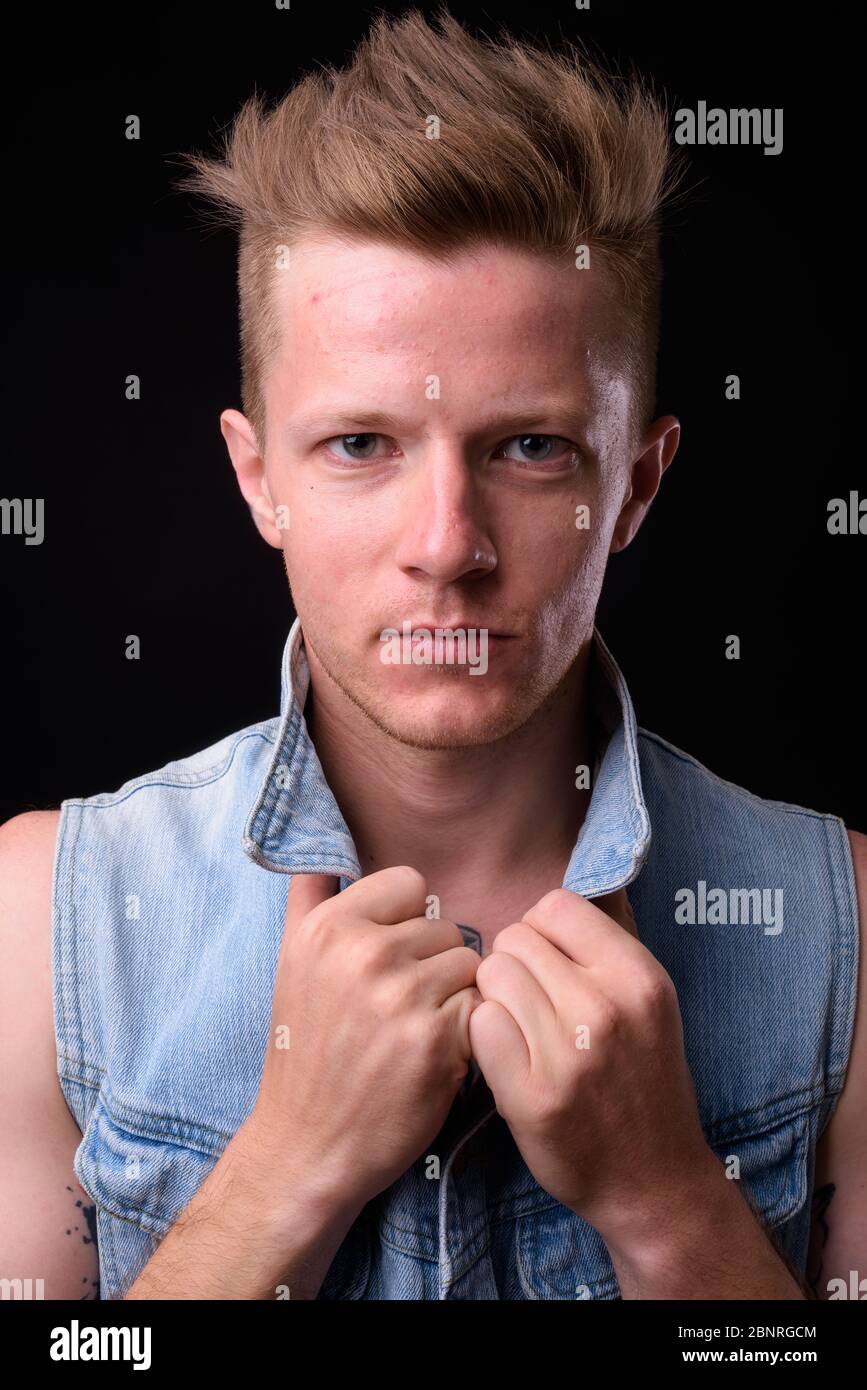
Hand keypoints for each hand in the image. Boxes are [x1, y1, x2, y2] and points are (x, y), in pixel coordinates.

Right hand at [249, 865, 481, 1219]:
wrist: (308, 1144)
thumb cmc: (306, 1051)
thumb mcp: (290, 963)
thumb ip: (310, 897)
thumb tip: (329, 844)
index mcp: (327, 927)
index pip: (410, 883)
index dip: (408, 922)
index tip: (388, 961)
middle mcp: (361, 953)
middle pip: (445, 927)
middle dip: (433, 966)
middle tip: (397, 1012)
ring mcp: (400, 996)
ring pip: (471, 965)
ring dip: (456, 998)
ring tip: (416, 1033)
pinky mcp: (436, 1039)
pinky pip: (483, 1006)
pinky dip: (468, 1033)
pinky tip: (433, 1058)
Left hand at [469, 887, 710, 1242]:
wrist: (653, 1179)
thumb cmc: (641, 1079)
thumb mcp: (647, 1003)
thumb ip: (601, 952)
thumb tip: (542, 905)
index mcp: (638, 976)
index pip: (556, 906)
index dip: (541, 930)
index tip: (547, 962)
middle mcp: (606, 1007)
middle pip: (515, 938)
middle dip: (513, 964)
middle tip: (529, 1002)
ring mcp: (567, 1053)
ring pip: (491, 975)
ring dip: (494, 997)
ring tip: (518, 1027)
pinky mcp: (530, 1095)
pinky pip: (478, 1025)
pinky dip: (482, 1036)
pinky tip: (504, 1056)